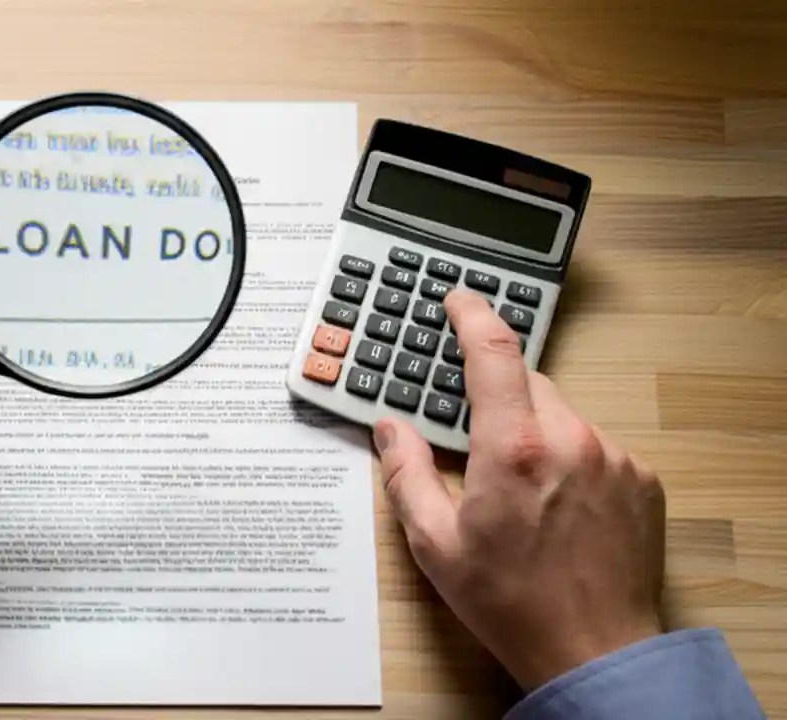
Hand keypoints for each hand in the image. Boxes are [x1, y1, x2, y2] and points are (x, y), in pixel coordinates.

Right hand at [374, 290, 665, 689]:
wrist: (595, 650)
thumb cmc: (513, 603)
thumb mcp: (435, 543)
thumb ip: (405, 474)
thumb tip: (388, 429)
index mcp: (512, 448)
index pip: (492, 352)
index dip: (471, 315)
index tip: (457, 299)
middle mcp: (571, 439)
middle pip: (527, 383)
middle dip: (496, 400)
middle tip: (475, 445)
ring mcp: (614, 457)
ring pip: (563, 415)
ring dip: (535, 433)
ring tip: (520, 495)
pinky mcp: (642, 479)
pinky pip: (597, 445)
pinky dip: (570, 459)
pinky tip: (557, 506)